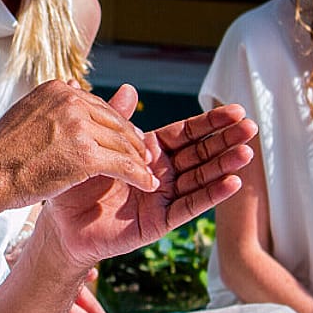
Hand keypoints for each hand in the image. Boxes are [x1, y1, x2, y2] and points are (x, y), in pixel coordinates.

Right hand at [0, 81, 157, 215]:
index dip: (117, 122)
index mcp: (57, 89)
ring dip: (139, 159)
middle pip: (115, 121)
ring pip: (122, 142)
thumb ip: (54, 103)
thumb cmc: (1, 153)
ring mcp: (79, 127)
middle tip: (145, 155)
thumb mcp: (26, 113)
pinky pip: (123, 165)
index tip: (127, 137)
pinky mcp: (86, 155)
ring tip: (149, 171)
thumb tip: (73, 87)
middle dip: (133, 140)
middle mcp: (70, 101)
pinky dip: (139, 175)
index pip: (98, 104)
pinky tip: (147, 184)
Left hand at [42, 85, 256, 270]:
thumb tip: (128, 87)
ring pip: (201, 178)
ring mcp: (165, 198)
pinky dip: (211, 194)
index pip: (186, 133)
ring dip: (225, 166)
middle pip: (201, 153)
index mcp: (149, 152)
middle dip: (225, 140)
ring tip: (247, 153)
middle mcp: (162, 173)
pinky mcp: (161, 221)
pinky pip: (190, 206)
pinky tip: (232, 183)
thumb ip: (117, 120)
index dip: (210, 122)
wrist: (62, 225)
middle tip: (251, 127)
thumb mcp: (96, 146)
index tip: (236, 110)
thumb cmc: (76, 185)